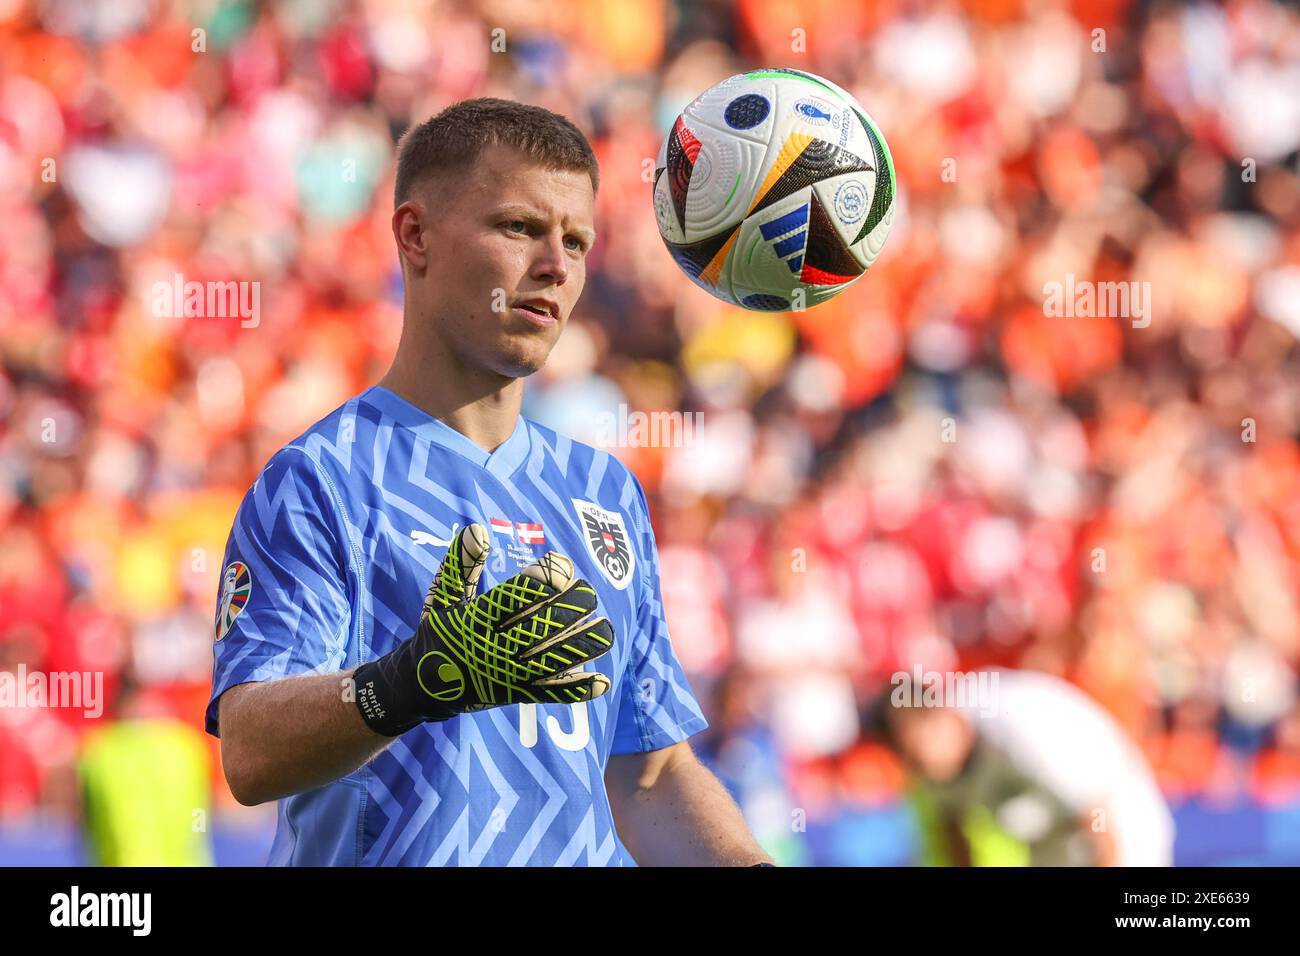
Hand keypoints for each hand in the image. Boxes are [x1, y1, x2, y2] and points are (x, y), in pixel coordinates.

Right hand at [354, 523, 614, 735]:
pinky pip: (550, 695)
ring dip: (581, 647)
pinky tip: (602, 681)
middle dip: (568, 611)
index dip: (539, 584)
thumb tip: (478, 529)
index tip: (563, 567)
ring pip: (550, 663)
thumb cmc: (439, 632)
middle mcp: (491, 649)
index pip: (511, 600)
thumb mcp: (442, 597)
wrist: (423, 686)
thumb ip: (461, 563)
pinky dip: (576, 690)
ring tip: (606, 630)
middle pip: (537, 630)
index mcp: (473, 621)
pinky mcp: (516, 695)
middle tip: (590, 593)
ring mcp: (506, 676)